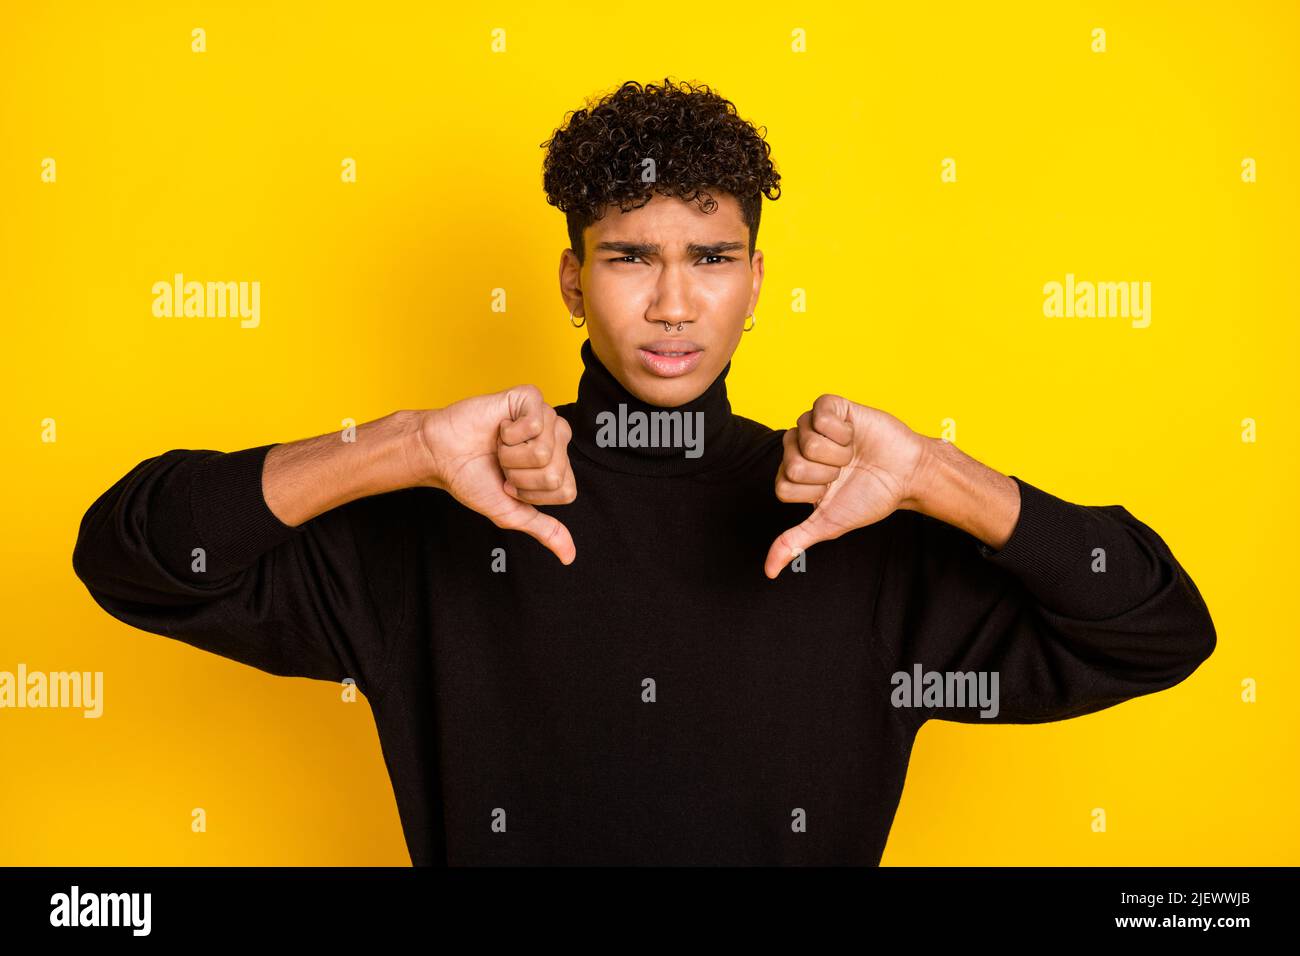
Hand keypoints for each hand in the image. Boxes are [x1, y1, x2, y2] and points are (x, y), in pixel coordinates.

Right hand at [416, 385, 576, 564]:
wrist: (440, 454)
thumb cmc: (473, 478)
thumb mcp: (511, 512)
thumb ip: (543, 529)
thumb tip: (569, 557)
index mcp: (557, 465)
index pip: (566, 491)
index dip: (532, 495)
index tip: (511, 484)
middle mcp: (557, 439)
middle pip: (556, 473)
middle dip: (520, 476)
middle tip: (502, 464)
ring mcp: (545, 416)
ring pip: (545, 452)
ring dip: (512, 456)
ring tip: (499, 446)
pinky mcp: (530, 397)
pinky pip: (536, 423)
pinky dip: (509, 434)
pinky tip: (500, 428)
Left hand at [765, 394, 928, 578]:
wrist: (907, 474)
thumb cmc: (869, 496)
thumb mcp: (828, 524)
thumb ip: (795, 542)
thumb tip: (769, 571)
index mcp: (792, 474)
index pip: (783, 486)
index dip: (813, 493)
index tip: (832, 490)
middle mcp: (797, 447)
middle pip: (793, 465)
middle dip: (827, 474)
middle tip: (844, 471)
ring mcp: (811, 425)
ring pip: (807, 443)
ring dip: (838, 454)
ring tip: (851, 454)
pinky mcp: (829, 406)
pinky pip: (820, 417)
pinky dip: (843, 432)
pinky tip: (853, 435)